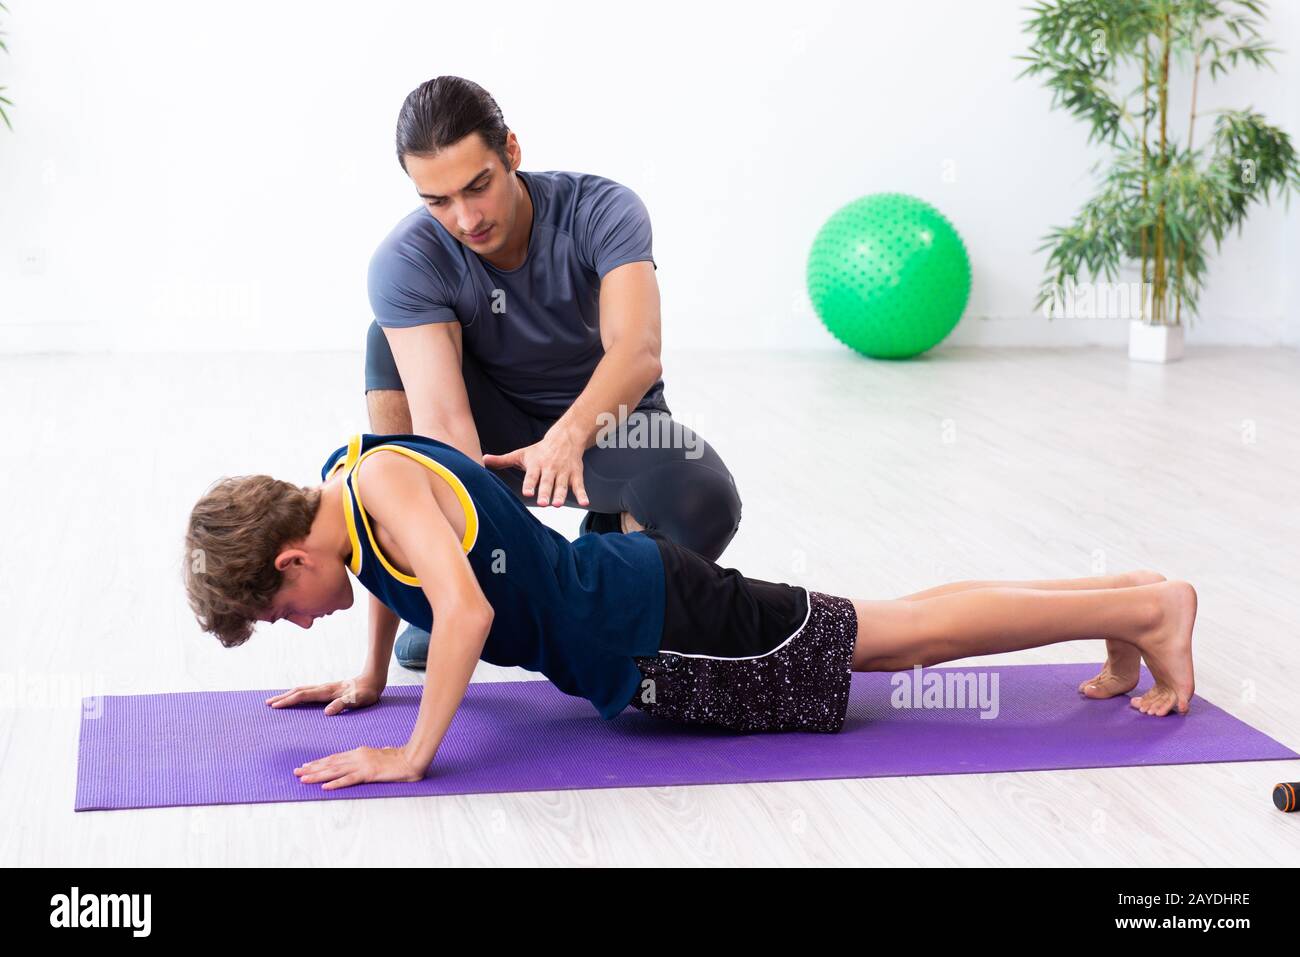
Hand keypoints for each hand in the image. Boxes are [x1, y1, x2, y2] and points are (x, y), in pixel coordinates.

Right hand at [265, 674, 383, 715]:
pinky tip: (295, 698)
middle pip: (298, 691)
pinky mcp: (328, 690)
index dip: (288, 701)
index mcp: (327, 692)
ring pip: (302, 690)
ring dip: (288, 695)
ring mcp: (325, 688)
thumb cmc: (366, 693)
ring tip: (276, 700)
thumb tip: (327, 712)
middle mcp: (323, 688)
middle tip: (267, 703)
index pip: (303, 695)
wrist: (373, 681)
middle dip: (283, 697)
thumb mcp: (357, 700)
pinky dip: (297, 694)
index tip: (275, 706)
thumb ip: (342, 704)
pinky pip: (308, 692)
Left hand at [294, 745, 424, 789]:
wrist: (412, 758)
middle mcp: (358, 756)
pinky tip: (325, 787)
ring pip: (335, 771)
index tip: (306, 766)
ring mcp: (362, 764)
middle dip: (312, 768)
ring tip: (303, 779)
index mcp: (360, 752)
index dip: (319, 763)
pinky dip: (336, 784)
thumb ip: (372, 758)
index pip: (335, 758)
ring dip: (318, 776)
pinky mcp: (369, 773)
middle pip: (331, 763)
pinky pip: (349, 779)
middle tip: (296, 772)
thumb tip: (370, 759)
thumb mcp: (381, 755)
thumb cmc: (399, 758)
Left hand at [482, 425, 589, 507]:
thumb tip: (482, 460)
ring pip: (562, 486)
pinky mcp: (575, 475)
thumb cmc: (539, 450)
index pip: (532, 476)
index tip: (528, 493)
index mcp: (536, 464)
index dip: (530, 484)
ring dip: (561, 495)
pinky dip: (583, 495)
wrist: (565, 437)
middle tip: (542, 503)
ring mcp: (563, 472)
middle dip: (545, 492)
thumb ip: (503, 460)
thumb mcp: (521, 454)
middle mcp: (550, 469)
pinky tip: (585, 503)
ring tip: (558, 505)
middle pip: (547, 482)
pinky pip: (579, 486)